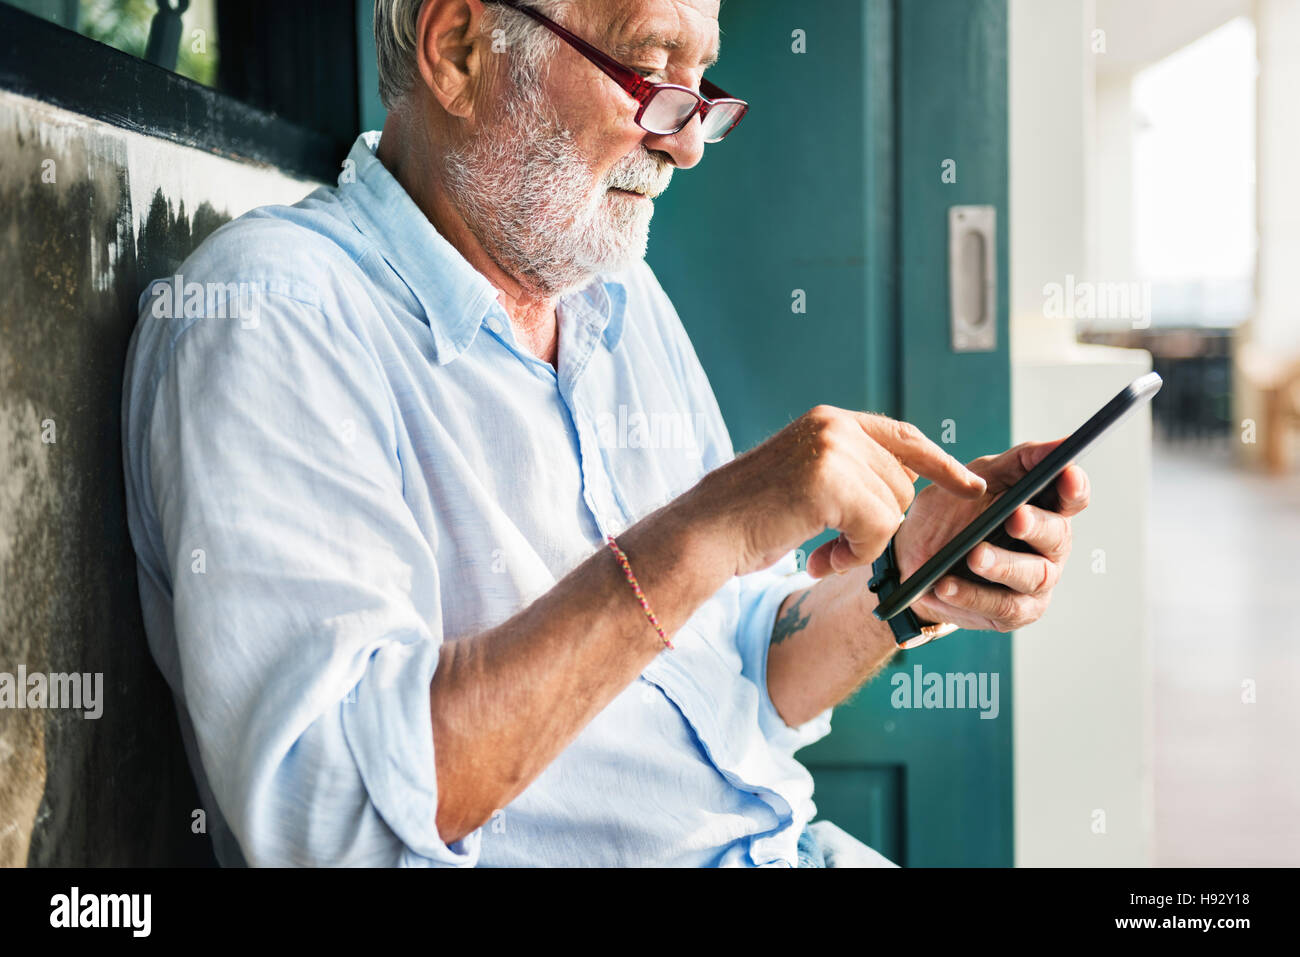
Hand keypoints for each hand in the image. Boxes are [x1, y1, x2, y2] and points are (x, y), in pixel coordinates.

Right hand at [687, 406, 985, 578]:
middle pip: (902, 484)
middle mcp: (833, 426)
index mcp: (829, 420)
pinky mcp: (829, 481)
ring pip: (892, 510)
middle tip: (834, 548)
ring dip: (864, 544)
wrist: (704, 534)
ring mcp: (831, 450)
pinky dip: (855, 555)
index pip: (904, 436)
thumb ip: (850, 475)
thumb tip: (903, 493)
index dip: (941, 464)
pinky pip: (877, 530)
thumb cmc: (749, 519)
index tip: (971, 486)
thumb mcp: (805, 482)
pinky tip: (819, 560)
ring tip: (822, 552)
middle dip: (878, 524)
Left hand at [893, 439, 1090, 632]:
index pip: (1072, 497)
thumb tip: (1058, 446)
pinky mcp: (1014, 612)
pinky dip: (972, 595)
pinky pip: (1002, 606)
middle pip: (1057, 536)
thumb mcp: (976, 479)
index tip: (1067, 474)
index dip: (1074, 486)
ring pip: (1032, 575)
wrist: (910, 560)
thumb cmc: (950, 514)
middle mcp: (1048, 547)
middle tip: (1014, 518)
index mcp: (1043, 508)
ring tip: (972, 556)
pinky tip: (946, 585)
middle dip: (1036, 526)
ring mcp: (1034, 582)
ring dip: (1002, 565)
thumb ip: (1016, 463)